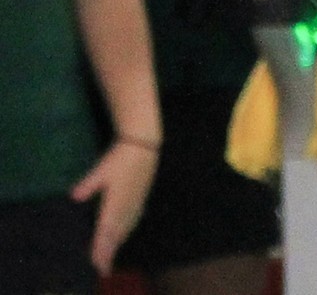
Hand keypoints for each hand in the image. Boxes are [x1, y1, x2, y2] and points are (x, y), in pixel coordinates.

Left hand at [70, 140, 158, 274]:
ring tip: (112, 254)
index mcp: (116, 203)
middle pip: (117, 235)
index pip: (106, 232)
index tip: (98, 264)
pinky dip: (128, 231)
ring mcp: (136, 202)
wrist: (143, 146)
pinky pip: (134, 220)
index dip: (102, 249)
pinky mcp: (141, 197)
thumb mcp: (101, 169)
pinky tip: (126, 231)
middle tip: (103, 268)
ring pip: (127, 228)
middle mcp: (127, 206)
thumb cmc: (120, 157)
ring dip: (119, 243)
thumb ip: (88, 184)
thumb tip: (74, 196)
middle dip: (110, 251)